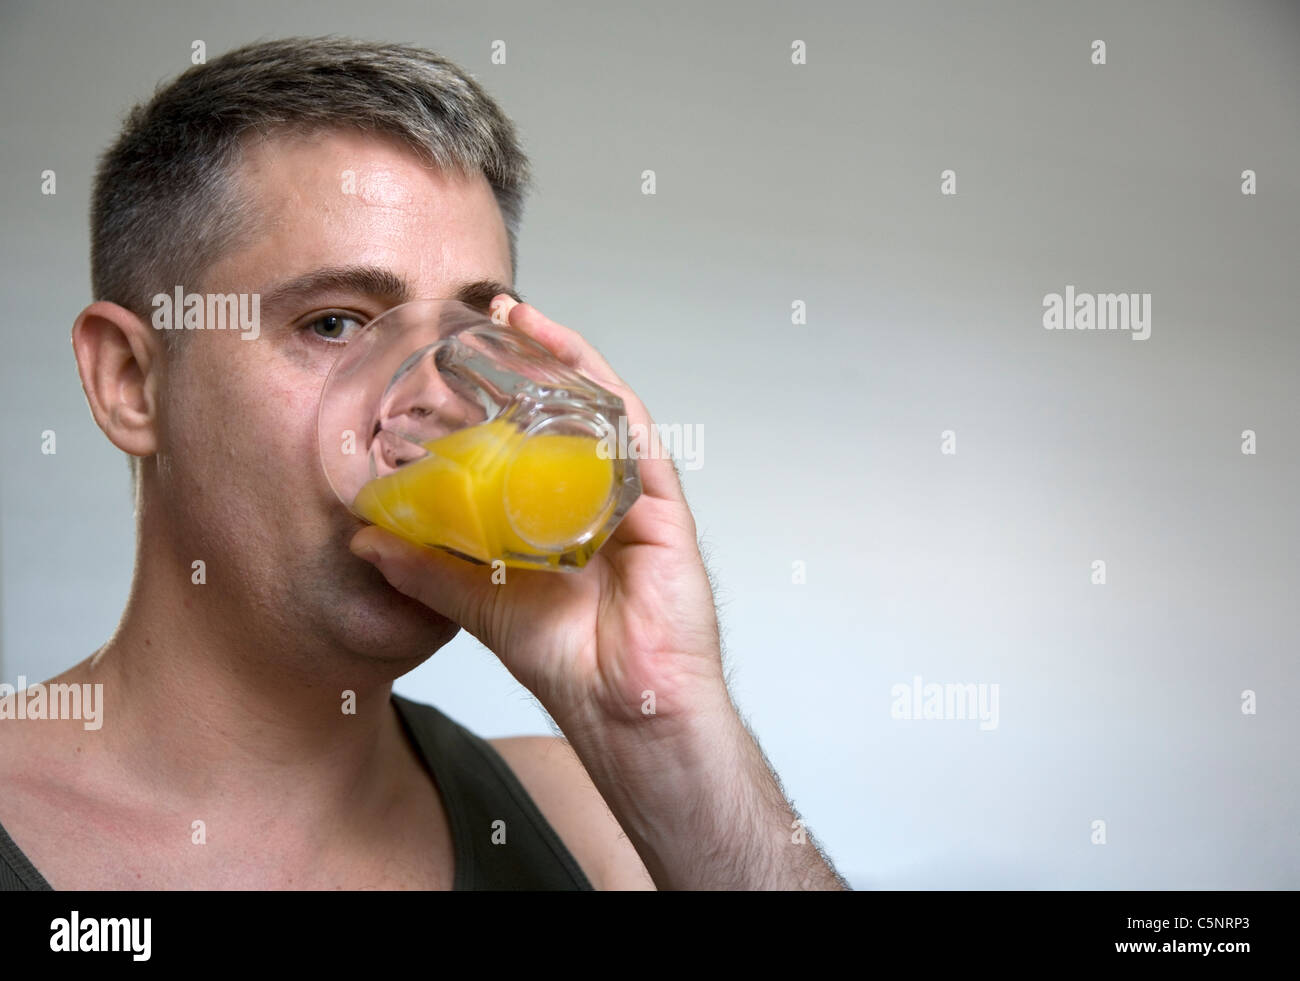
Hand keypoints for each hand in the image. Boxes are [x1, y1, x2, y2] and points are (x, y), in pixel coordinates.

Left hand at [350, 296, 725, 732]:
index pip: (526, 441)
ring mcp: (629, 498)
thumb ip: (432, 570)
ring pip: (600, 410)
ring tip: (524, 320)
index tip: (451, 364)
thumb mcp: (482, 606)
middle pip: (566, 412)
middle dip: (531, 359)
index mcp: (554, 517)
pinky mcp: (659, 507)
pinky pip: (634, 437)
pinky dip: (604, 396)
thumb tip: (367, 538)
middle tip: (489, 320)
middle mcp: (594, 497)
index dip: (494, 397)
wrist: (624, 710)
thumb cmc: (571, 663)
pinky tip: (574, 366)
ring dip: (566, 359)